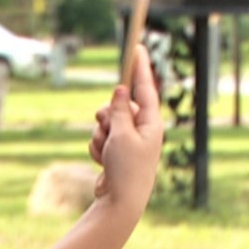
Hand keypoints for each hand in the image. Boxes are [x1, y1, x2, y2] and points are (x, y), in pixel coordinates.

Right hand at [91, 45, 163, 206]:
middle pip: (119, 106)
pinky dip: (97, 148)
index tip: (138, 47)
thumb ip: (120, 110)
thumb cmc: (127, 168)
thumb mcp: (122, 135)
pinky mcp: (116, 151)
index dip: (140, 68)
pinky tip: (104, 162)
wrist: (120, 201)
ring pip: (105, 123)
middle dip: (107, 116)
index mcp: (151, 123)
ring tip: (108, 152)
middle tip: (106, 128)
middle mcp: (142, 130)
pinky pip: (100, 139)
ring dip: (100, 136)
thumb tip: (122, 88)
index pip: (145, 89)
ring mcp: (129, 141)